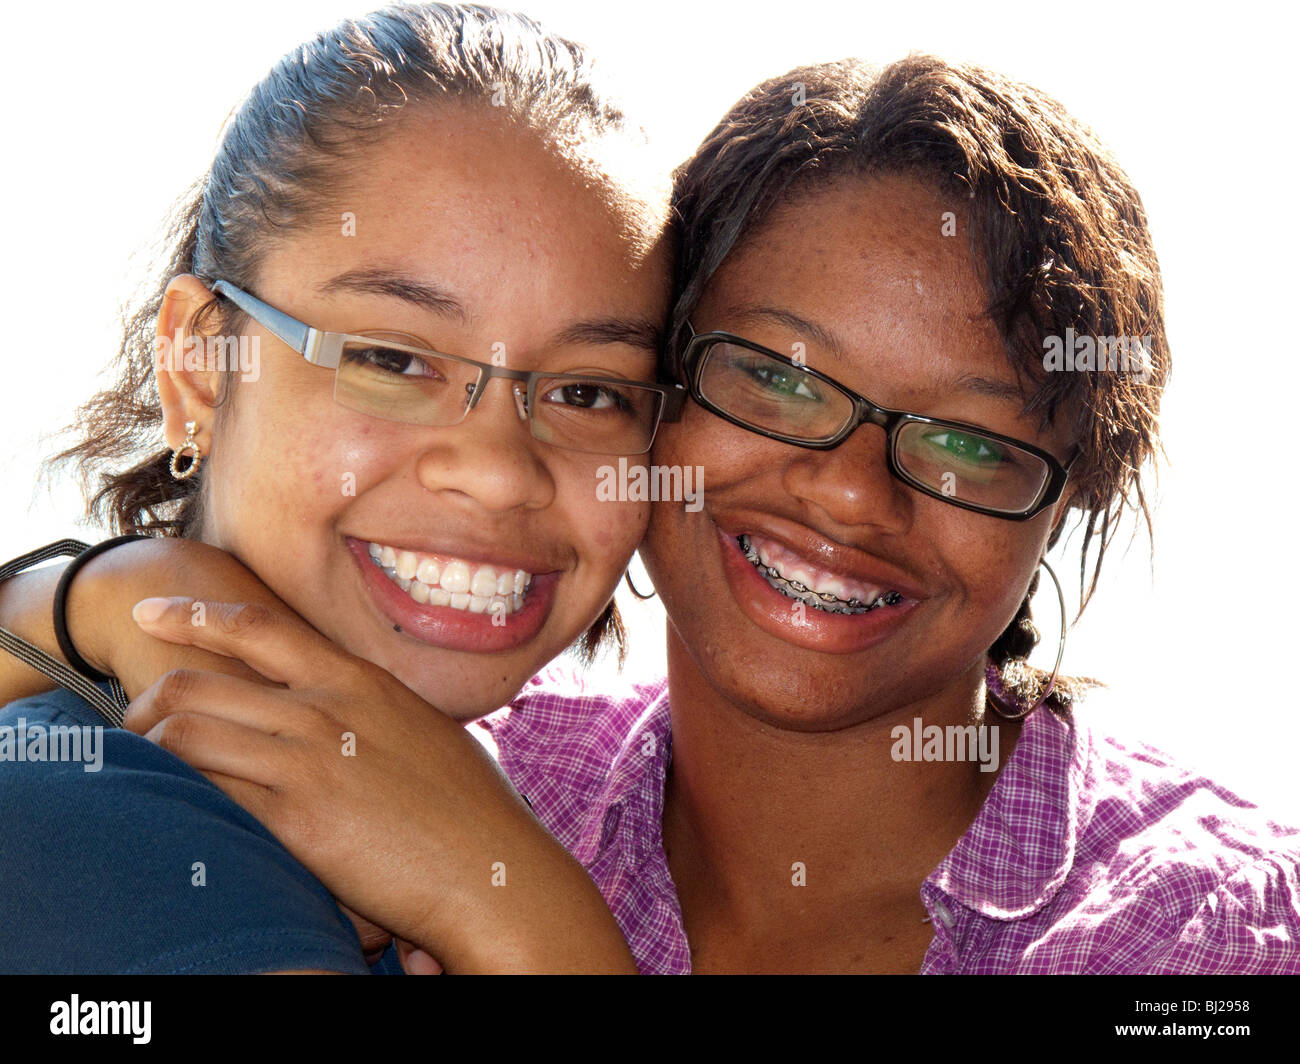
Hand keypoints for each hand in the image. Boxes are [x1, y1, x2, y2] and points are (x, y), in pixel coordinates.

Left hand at [125, 596, 635, 973]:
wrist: (495, 871)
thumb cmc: (473, 811)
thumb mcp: (426, 736)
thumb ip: (380, 716)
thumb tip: (361, 715)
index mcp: (361, 683)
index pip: (259, 629)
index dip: (194, 615)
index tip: (150, 613)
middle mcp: (327, 710)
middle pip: (200, 679)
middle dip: (147, 696)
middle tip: (133, 718)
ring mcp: (308, 763)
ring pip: (186, 732)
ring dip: (147, 747)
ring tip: (140, 767)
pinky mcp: (295, 821)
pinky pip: (205, 792)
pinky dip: (171, 792)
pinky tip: (167, 804)